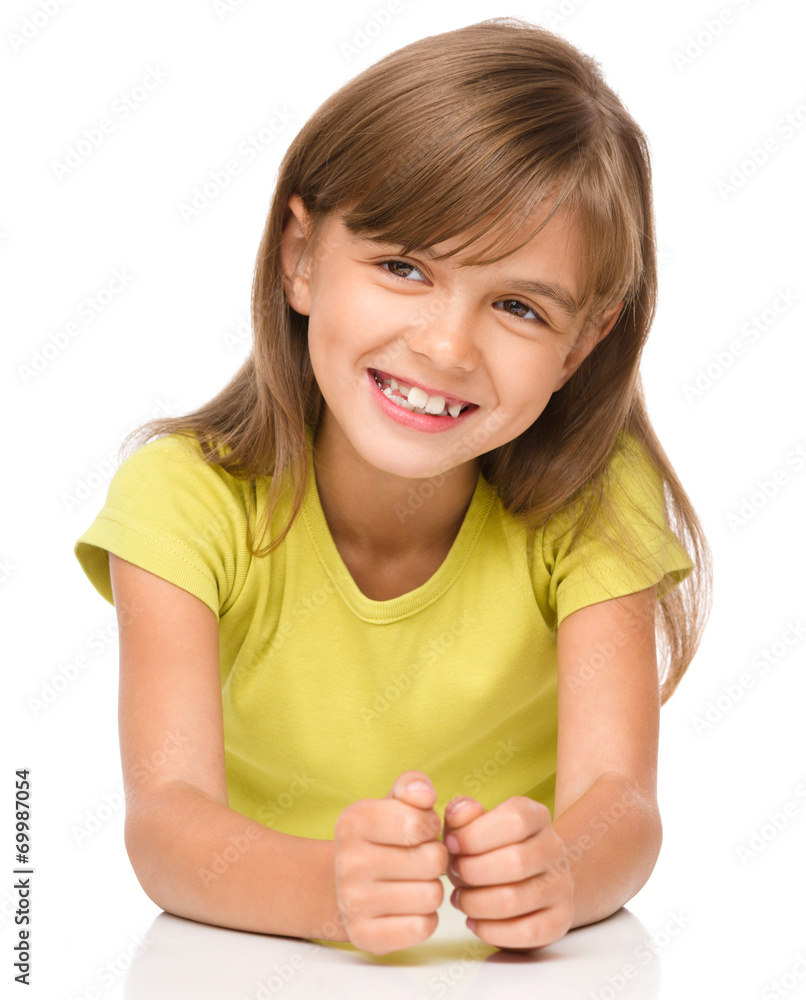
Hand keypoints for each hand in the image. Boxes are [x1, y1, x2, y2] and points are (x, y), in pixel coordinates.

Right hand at [333, 771, 447, 954]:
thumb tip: (424, 793)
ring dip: (431, 888)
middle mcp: (347, 862)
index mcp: (353, 821)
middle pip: (432, 861)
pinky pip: (423, 927)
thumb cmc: (382, 837)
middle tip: (419, 858)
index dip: (431, 826)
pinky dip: (424, 918)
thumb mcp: (392, 803)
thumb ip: (413, 787)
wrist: (344, 884)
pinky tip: (407, 907)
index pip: (419, 823)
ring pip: (432, 896)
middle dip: (435, 858)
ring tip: (413, 881)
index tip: (419, 830)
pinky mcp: (364, 936)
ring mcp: (353, 903)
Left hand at [442, 794, 573, 949]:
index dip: (476, 834)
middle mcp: (555, 848)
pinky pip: (527, 932)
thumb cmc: (487, 850)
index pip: (515, 820)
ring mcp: (561, 885)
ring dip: (476, 903)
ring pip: (516, 899)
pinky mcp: (560, 919)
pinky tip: (474, 921)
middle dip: (472, 872)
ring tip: (459, 899)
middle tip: (454, 873)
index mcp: (536, 816)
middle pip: (515, 862)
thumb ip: (461, 814)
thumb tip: (459, 814)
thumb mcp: (471, 825)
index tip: (451, 845)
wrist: (521, 879)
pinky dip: (491, 931)